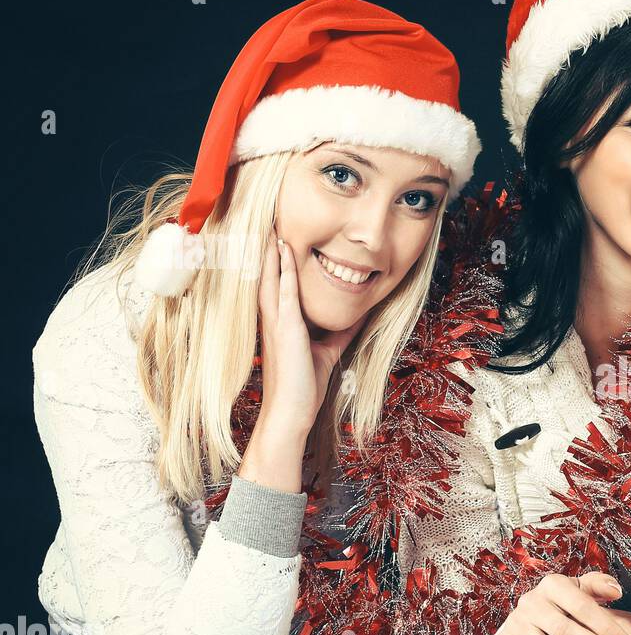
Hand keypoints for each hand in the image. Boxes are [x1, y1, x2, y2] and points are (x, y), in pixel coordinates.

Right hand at [257, 234, 365, 436]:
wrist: (292, 413)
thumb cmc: (305, 386)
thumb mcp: (328, 351)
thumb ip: (340, 331)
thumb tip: (359, 315)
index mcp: (281, 323)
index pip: (276, 285)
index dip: (276, 261)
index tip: (279, 237)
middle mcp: (273, 319)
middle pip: (267, 276)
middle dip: (268, 250)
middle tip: (268, 221)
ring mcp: (277, 324)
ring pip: (271, 279)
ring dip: (271, 252)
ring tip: (272, 225)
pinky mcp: (286, 331)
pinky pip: (284, 295)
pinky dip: (283, 272)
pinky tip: (284, 253)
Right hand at [493, 573, 630, 634]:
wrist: (530, 615)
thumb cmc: (563, 604)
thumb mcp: (582, 589)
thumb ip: (600, 586)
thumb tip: (616, 591)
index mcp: (552, 584)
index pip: (582, 606)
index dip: (607, 628)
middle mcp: (530, 602)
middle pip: (564, 630)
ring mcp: (515, 624)